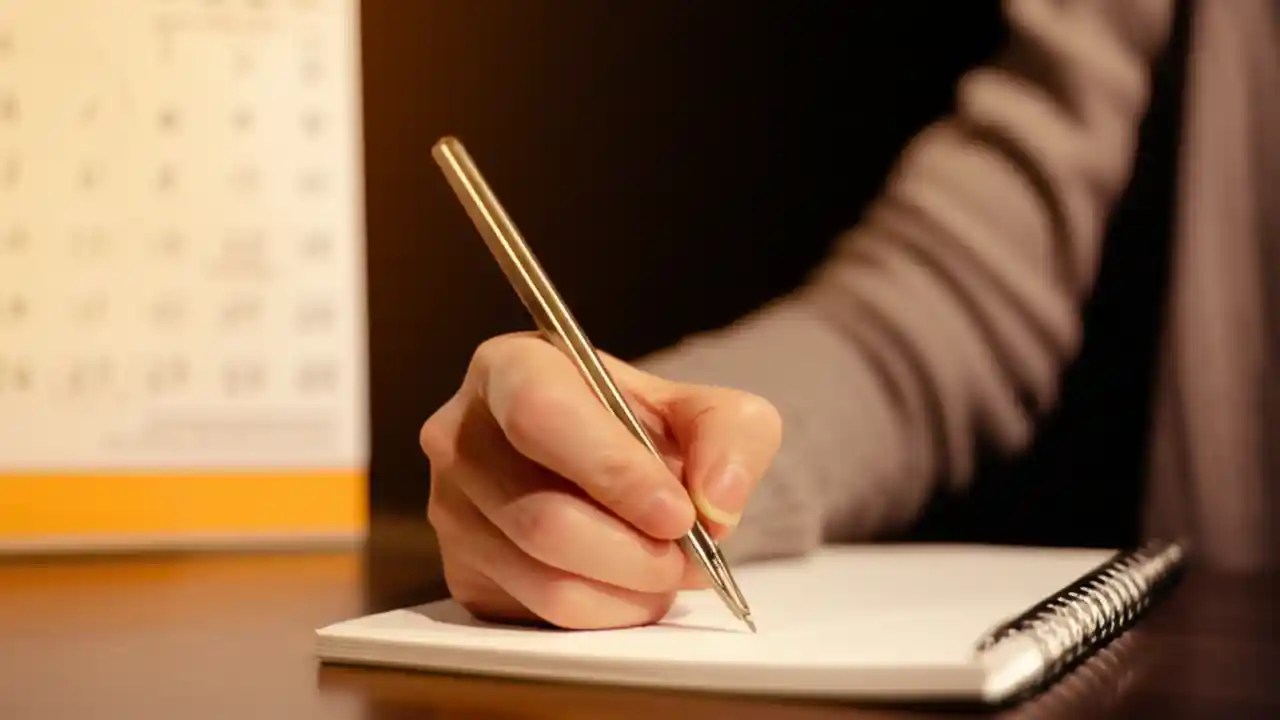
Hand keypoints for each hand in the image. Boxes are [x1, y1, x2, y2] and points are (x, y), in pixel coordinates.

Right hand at [421, 332, 781, 628]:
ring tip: (668, 569)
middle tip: (689, 556)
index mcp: (507, 368)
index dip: (613, 471)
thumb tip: (717, 504)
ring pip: (546, 580)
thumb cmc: (641, 428)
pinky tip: (628, 584)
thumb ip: (730, 436)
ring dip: (630, 591)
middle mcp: (461, 436)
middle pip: (543, 519)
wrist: (602, 466)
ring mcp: (450, 510)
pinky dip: (607, 613)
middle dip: (636, 554)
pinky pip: (541, 617)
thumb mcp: (702, 408)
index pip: (541, 415)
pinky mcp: (463, 573)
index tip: (677, 513)